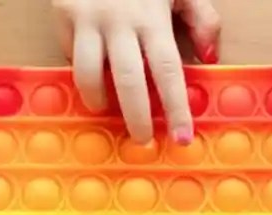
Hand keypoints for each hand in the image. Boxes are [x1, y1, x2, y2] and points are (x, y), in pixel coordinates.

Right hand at [53, 0, 220, 143]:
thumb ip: (202, 19)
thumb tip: (209, 58)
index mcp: (153, 17)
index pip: (167, 71)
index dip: (175, 108)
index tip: (183, 138)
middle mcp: (119, 21)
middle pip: (128, 82)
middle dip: (137, 118)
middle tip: (144, 141)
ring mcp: (87, 20)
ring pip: (88, 75)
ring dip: (99, 100)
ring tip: (109, 109)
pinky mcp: (63, 16)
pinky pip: (70, 56)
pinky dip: (83, 72)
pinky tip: (94, 76)